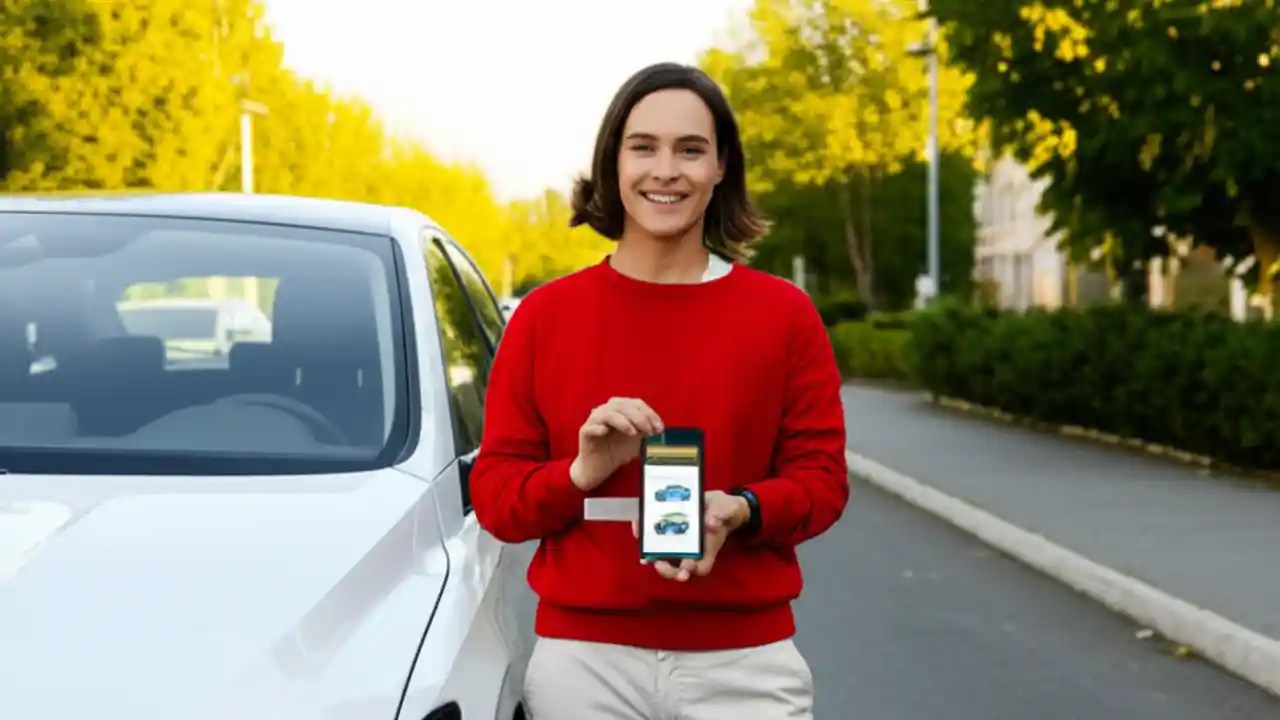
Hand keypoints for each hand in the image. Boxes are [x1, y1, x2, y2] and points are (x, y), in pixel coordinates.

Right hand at [570, 397, 663, 491]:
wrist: (598, 470)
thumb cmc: (615, 452)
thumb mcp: (635, 440)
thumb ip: (644, 431)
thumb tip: (658, 426)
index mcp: (619, 410)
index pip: (635, 403)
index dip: (648, 413)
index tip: (659, 427)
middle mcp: (606, 412)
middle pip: (622, 405)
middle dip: (639, 417)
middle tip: (649, 430)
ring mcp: (594, 421)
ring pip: (608, 413)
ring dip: (623, 421)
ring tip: (633, 432)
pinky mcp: (585, 433)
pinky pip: (590, 427)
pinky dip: (598, 427)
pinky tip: (605, 431)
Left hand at [633, 490, 749, 581]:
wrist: (716, 504)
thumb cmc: (724, 509)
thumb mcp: (727, 508)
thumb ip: (722, 514)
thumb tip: (712, 522)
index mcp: (708, 549)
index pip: (701, 567)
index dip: (691, 570)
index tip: (686, 567)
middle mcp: (692, 552)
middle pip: (678, 570)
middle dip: (668, 570)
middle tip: (659, 563)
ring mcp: (680, 545)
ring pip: (664, 558)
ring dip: (652, 555)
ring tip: (643, 547)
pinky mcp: (669, 535)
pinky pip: (655, 541)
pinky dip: (645, 537)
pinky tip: (638, 525)